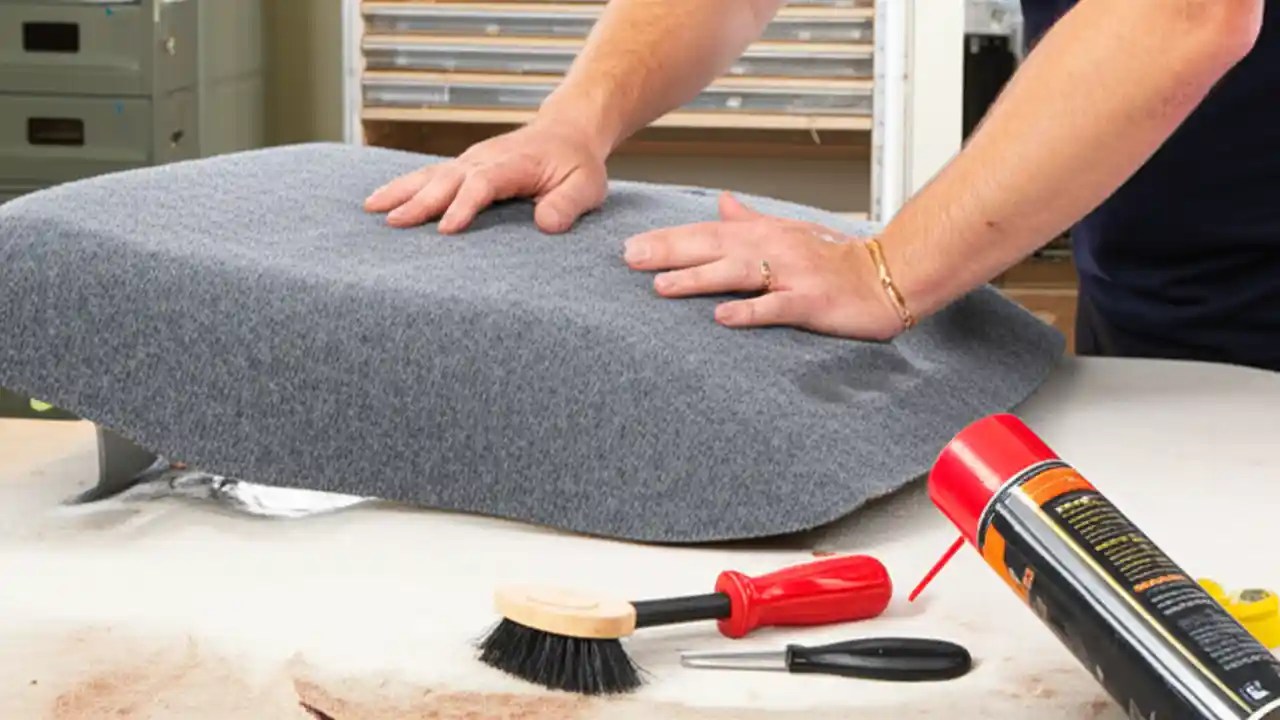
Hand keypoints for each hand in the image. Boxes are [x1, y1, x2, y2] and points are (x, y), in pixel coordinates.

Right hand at [363, 117, 608, 233]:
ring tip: (372, 208)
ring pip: (431, 175)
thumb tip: (546, 224)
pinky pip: (429, 176)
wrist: (567, 132)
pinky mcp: (463, 168)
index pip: (483, 183)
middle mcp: (485, 159)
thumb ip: (567, 204)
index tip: (447, 228)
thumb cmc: (576, 163)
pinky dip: (403, 187)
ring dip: (402, 191)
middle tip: (395, 223)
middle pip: (448, 179)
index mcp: (514, 164)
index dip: (464, 205)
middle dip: (420, 201)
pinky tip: (380, 201)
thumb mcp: (586, 185)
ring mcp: (470, 162)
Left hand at [623, 193, 906, 340]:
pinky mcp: (812, 302)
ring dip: (699, 278)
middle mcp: (774, 249)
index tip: (632, 245)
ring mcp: (792, 275)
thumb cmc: (837, 259)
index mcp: (765, 234)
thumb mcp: (790, 231)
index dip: (670, 239)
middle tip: (631, 258)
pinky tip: (722, 317)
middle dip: (670, 252)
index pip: (709, 233)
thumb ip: (751, 219)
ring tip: (662, 286)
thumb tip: (721, 201)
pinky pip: (776, 306)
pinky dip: (750, 311)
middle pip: (714, 247)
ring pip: (738, 273)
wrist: (889, 276)